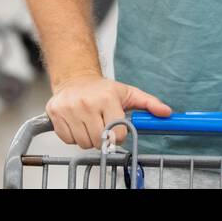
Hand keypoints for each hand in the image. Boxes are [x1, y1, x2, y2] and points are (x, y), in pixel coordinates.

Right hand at [45, 74, 171, 149]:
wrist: (76, 78)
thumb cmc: (102, 89)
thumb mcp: (128, 93)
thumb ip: (149, 104)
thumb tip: (166, 112)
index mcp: (107, 98)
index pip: (116, 134)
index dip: (118, 135)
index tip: (115, 127)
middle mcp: (86, 103)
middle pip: (98, 140)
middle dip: (102, 137)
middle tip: (101, 124)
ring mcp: (69, 108)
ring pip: (82, 142)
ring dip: (88, 137)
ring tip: (90, 122)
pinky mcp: (55, 113)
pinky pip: (67, 139)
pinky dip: (73, 135)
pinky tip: (78, 122)